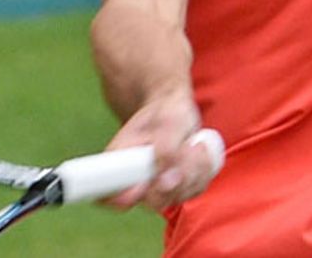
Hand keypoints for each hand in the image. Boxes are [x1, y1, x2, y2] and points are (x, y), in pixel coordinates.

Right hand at [100, 91, 219, 211]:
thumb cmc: (166, 113)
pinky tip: (199, 150)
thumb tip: (166, 182)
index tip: (145, 182)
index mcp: (117, 164)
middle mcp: (134, 182)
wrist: (175, 110)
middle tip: (185, 148)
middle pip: (154, 202)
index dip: (124, 198)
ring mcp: (156, 189)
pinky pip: (195, 189)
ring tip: (192, 143)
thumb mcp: (168, 122)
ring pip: (179, 195)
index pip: (107, 197)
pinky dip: (203, 170)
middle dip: (177, 176)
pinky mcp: (177, 189)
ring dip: (194, 168)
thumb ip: (166, 151)